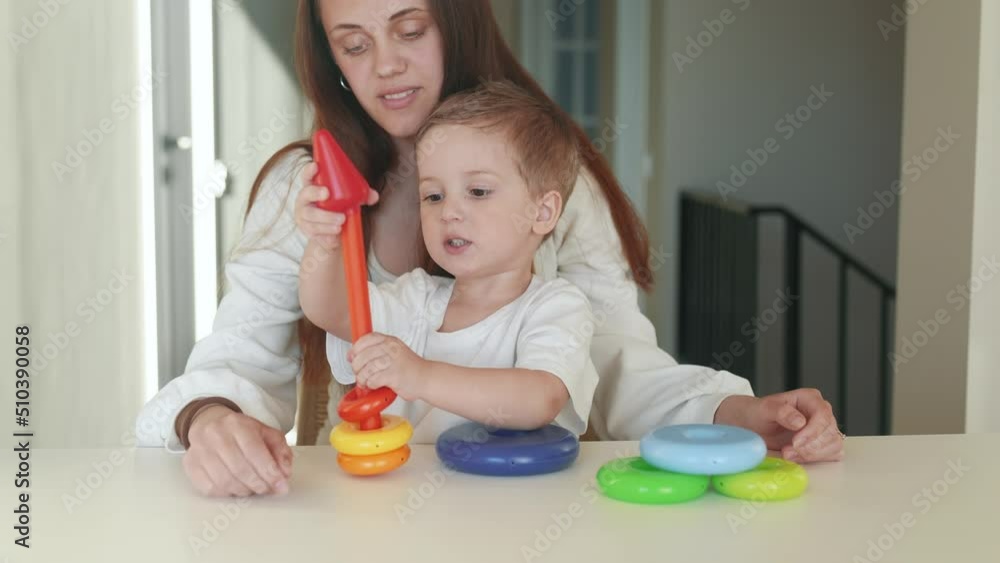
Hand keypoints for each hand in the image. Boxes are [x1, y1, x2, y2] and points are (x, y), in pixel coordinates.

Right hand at [182, 406, 293, 496]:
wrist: (209, 422)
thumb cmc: (241, 431)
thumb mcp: (265, 433)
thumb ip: (279, 450)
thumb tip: (284, 472)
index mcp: (237, 424)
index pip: (255, 451)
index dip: (270, 472)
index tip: (281, 486)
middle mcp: (215, 435)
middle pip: (240, 469)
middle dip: (259, 484)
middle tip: (269, 489)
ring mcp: (199, 451)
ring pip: (225, 481)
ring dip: (244, 490)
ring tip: (253, 488)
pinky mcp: (190, 465)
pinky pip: (210, 488)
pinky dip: (227, 493)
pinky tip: (235, 487)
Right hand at [294, 161, 378, 249]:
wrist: (332, 234)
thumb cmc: (338, 209)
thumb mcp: (349, 200)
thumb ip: (362, 196)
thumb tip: (374, 196)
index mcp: (313, 188)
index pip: (307, 176)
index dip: (309, 170)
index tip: (316, 165)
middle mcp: (304, 201)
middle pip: (305, 194)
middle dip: (315, 193)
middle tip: (327, 194)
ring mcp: (304, 217)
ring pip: (311, 217)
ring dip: (326, 219)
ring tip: (341, 221)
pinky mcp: (308, 233)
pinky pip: (316, 234)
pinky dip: (327, 234)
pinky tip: (335, 235)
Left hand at [348, 333, 428, 400]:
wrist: (426, 378)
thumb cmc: (409, 367)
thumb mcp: (394, 351)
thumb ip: (376, 350)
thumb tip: (352, 356)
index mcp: (390, 341)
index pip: (366, 339)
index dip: (356, 349)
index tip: (353, 357)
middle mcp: (391, 349)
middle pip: (362, 355)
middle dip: (357, 367)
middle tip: (360, 373)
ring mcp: (393, 361)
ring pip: (366, 369)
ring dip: (362, 378)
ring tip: (365, 382)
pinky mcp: (394, 375)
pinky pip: (373, 380)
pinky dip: (371, 385)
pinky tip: (375, 385)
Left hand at [715, 389, 843, 462]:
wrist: (752, 426)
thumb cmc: (758, 413)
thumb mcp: (764, 409)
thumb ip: (781, 412)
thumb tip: (800, 421)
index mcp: (810, 398)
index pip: (822, 414)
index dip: (812, 431)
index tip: (796, 442)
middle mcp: (821, 412)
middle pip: (829, 432)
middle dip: (809, 446)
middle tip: (787, 451)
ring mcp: (824, 428)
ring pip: (833, 445)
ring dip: (812, 454)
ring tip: (788, 454)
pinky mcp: (823, 444)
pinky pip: (831, 454)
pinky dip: (815, 459)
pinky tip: (797, 457)